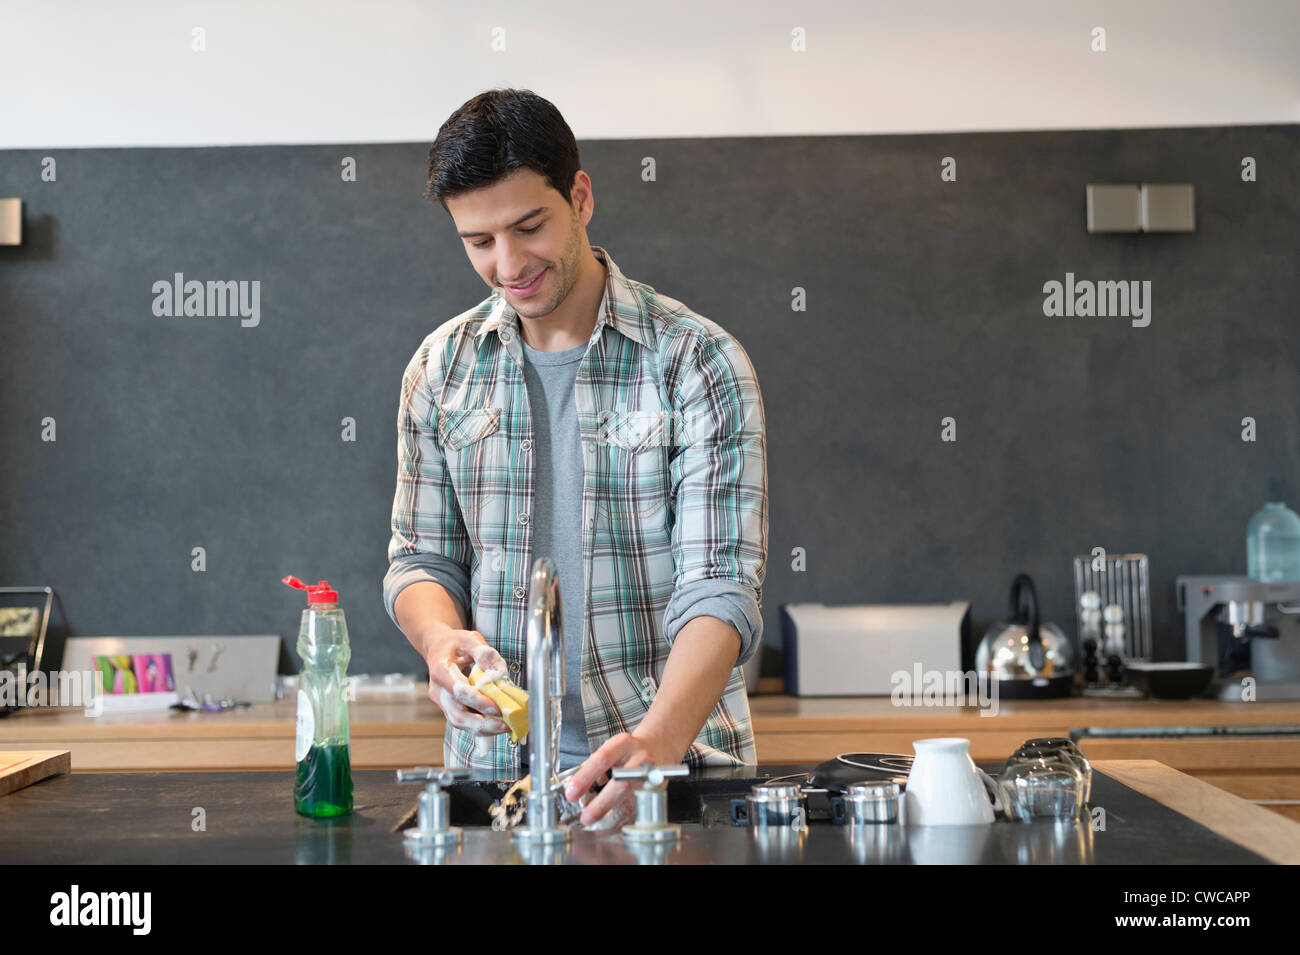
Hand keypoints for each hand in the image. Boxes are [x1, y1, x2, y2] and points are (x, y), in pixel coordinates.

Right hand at [424, 625, 509, 735]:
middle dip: (482, 724)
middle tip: (505, 726)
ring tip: (504, 727)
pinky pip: (463, 721)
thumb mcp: (470, 639)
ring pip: (459, 723)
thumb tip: (498, 674)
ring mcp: (441, 702)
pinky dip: (480, 726)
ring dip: (483, 729)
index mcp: (440, 671)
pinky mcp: (448, 708)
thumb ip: (484, 653)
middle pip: (457, 715)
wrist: (437, 647)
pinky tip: (497, 724)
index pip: (459, 691)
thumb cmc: (455, 643)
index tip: (498, 708)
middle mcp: (437, 690)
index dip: (479, 701)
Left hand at [563, 731, 681, 828]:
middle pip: (620, 783)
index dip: (585, 777)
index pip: (602, 759)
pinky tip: (612, 819)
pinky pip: (638, 806)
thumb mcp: (611, 748)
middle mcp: (639, 757)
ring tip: (595, 819)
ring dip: (611, 814)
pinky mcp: (656, 788)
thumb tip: (575, 788)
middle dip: (601, 804)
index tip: (571, 793)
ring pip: (632, 799)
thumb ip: (594, 766)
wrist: (658, 746)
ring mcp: (650, 774)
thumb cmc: (628, 750)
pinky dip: (623, 816)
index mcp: (623, 743)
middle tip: (585, 816)